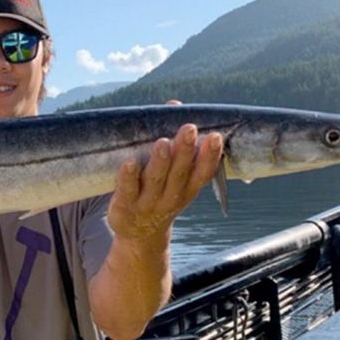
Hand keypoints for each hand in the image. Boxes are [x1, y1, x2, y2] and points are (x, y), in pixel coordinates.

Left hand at [107, 122, 222, 244]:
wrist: (140, 235)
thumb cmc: (158, 194)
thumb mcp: (174, 176)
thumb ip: (176, 142)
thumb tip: (174, 104)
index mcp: (187, 189)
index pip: (203, 173)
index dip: (211, 156)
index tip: (216, 136)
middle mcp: (170, 197)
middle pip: (179, 173)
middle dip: (185, 151)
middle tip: (189, 129)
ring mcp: (147, 204)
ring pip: (155, 181)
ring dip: (160, 162)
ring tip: (163, 142)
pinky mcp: (124, 207)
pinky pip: (126, 190)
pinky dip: (128, 177)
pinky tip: (129, 163)